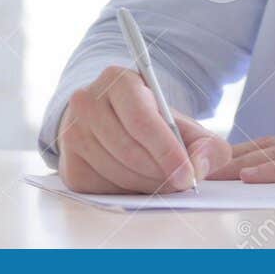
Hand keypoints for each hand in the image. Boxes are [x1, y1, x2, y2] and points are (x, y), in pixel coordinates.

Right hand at [56, 65, 230, 193]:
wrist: (114, 124)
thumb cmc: (155, 125)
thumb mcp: (186, 125)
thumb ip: (207, 145)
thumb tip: (199, 168)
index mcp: (119, 80)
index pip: (142, 120)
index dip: (167, 152)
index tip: (188, 176)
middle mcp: (87, 101)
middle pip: (129, 150)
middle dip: (161, 174)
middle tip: (181, 184)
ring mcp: (72, 133)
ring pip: (116, 172)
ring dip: (147, 186)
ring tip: (163, 182)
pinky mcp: (68, 164)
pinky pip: (102, 189)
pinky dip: (128, 193)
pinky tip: (139, 182)